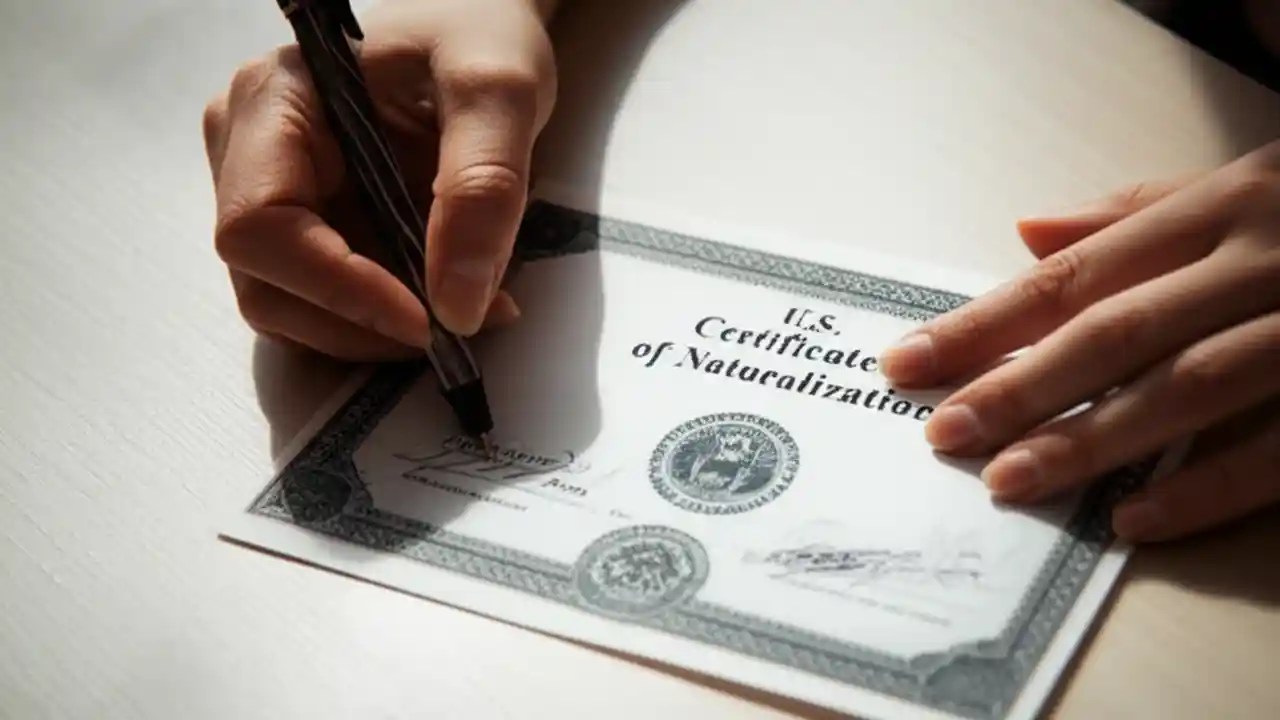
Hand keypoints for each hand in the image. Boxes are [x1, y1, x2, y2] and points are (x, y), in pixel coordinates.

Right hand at [202, 0, 556, 359]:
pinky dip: (382, 322)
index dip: (336, 289)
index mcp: (272, 102)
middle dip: (361, 323)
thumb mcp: (500, 91)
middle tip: (458, 328)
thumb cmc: (477, 35)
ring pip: (291, 308)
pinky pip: (324, 304)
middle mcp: (247, 152)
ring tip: (466, 312)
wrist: (478, 36)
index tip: (426, 321)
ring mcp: (271, 196)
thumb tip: (458, 305)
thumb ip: (485, 185)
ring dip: (374, 333)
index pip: (261, 226)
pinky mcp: (306, 230)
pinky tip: (446, 302)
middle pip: (267, 283)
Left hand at [881, 140, 1279, 542]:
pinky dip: (1211, 487)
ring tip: (1008, 482)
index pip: (1071, 277)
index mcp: (1219, 210)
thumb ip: (1133, 211)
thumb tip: (1025, 232)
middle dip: (1017, 387)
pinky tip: (1136, 520)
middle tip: (940, 434)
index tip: (906, 363)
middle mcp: (1259, 261)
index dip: (982, 322)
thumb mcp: (1241, 183)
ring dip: (1092, 441)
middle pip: (1115, 333)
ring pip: (1189, 389)